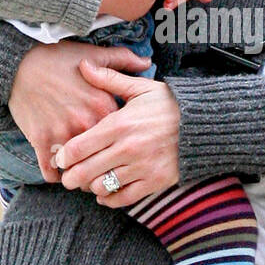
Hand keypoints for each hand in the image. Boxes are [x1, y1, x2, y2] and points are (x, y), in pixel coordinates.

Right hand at [7, 39, 152, 182]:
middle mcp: (86, 123)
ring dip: (78, 172)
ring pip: (78, 170)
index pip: (122, 138)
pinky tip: (57, 168)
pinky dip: (54, 174)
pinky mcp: (41, 142)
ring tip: (78, 169)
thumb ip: (123, 60)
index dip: (119, 144)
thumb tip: (147, 63)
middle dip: (102, 165)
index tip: (116, 147)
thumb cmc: (57, 58)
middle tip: (99, 166)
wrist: (19, 63)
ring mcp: (63, 134)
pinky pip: (51, 173)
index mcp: (103, 106)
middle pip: (103, 159)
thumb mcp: (94, 54)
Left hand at [54, 60, 180, 205]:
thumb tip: (82, 65)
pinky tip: (105, 193)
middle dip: (71, 178)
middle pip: (85, 172)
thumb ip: (108, 79)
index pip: (78, 147)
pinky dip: (109, 199)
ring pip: (101, 186)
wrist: (204, 124)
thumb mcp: (139, 88)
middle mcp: (127, 148)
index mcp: (119, 125)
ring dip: (90, 186)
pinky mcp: (154, 181)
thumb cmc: (169, 104)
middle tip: (68, 178)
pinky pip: (123, 198)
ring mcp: (141, 167)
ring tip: (88, 182)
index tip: (60, 159)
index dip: (63, 157)